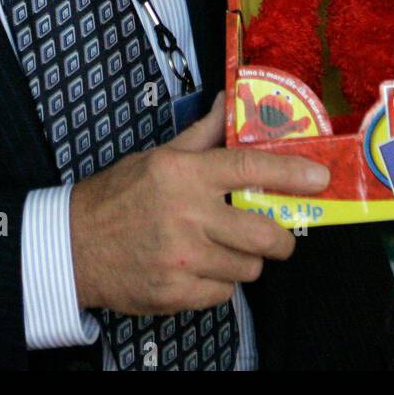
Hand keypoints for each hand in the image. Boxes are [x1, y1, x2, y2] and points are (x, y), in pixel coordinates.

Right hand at [69, 91, 328, 314]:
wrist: (74, 246)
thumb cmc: (118, 196)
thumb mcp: (157, 156)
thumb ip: (201, 135)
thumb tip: (229, 102)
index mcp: (184, 175)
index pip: (249, 169)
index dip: (290, 172)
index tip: (319, 177)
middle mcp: (187, 215)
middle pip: (263, 233)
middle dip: (280, 237)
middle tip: (276, 234)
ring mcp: (183, 258)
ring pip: (249, 267)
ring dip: (244, 260)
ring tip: (222, 249)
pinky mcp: (177, 292)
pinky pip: (224, 292)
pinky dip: (219, 283)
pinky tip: (199, 268)